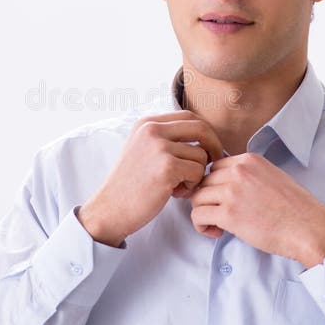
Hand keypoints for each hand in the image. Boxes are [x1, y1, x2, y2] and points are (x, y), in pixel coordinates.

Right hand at [77, 112, 224, 245]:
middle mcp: (152, 129)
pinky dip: (192, 185)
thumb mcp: (142, 149)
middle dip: (214, 146)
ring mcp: (159, 147)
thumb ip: (166, 137)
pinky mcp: (167, 167)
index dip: (205, 132)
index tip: (208, 148)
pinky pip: (197, 172)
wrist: (111, 208)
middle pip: (201, 128)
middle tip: (213, 163)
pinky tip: (175, 193)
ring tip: (178, 186)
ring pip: (201, 154)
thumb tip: (204, 134)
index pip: (189, 116)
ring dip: (196, 174)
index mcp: (147, 123)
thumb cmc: (131, 183)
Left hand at [189, 153, 324, 266]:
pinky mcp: (228, 214)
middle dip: (207, 199)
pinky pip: (198, 215)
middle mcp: (239, 171)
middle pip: (203, 181)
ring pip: (197, 197)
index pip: (215, 167)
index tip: (222, 199)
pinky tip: (216, 232)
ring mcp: (232, 191)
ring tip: (217, 225)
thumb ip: (248, 175)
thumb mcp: (272, 176)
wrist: (309, 228)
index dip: (215, 185)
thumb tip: (225, 185)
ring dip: (203, 212)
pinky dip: (201, 225)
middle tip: (218, 215)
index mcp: (249, 160)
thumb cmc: (295, 208)